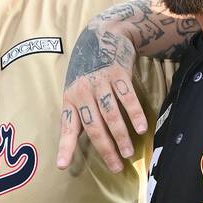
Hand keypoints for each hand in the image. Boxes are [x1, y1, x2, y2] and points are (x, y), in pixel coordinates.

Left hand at [57, 20, 147, 172]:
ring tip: (129, 153)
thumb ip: (78, 113)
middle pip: (95, 126)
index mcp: (71, 99)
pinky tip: (141, 129)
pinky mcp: (117, 72)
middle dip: (106, 149)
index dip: (65, 147)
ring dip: (121, 136)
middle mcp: (83, 92)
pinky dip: (134, 114)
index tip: (62, 165)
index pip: (68, 127)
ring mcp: (100, 82)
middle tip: (117, 167)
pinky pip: (127, 97)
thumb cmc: (88, 69)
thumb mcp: (76, 89)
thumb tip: (76, 140)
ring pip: (111, 114)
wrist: (103, 35)